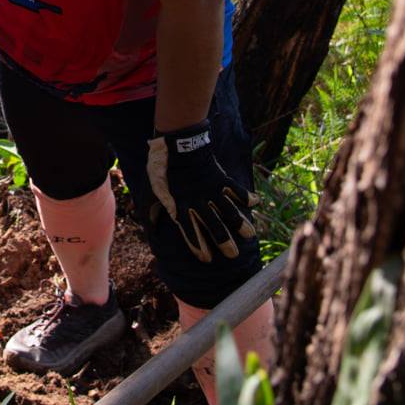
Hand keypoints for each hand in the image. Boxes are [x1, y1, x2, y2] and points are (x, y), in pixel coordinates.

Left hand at [145, 122, 256, 262]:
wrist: (178, 146)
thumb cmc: (163, 170)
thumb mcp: (151, 191)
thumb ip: (150, 210)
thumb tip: (149, 228)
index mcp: (181, 206)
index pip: (190, 231)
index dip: (198, 246)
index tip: (206, 259)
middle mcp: (199, 202)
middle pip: (215, 226)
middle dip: (224, 242)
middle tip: (232, 255)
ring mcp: (212, 191)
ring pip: (230, 212)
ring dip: (241, 225)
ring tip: (250, 236)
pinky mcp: (222, 180)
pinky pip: (237, 190)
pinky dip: (247, 196)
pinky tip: (256, 204)